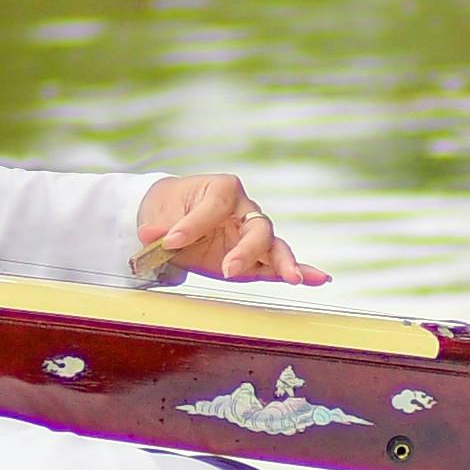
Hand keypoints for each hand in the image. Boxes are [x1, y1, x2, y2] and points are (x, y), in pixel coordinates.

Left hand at [131, 170, 321, 285]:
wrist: (173, 217)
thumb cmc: (171, 209)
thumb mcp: (161, 214)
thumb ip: (161, 227)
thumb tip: (150, 234)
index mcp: (222, 189)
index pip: (214, 206)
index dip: (193, 224)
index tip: (171, 240)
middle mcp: (244, 209)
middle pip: (257, 227)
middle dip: (246, 249)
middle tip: (228, 269)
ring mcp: (252, 234)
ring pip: (273, 246)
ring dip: (284, 263)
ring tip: (293, 278)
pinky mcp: (254, 257)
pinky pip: (277, 263)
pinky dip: (299, 271)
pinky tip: (320, 279)